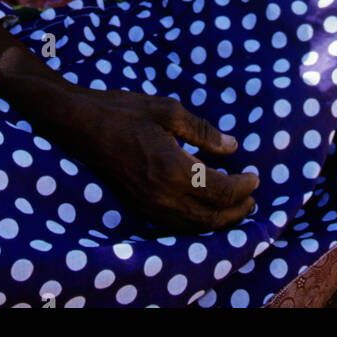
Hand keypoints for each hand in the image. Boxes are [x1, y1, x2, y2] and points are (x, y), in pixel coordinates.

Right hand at [71, 90, 258, 232]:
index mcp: (174, 169)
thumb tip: (232, 147)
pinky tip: (204, 209)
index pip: (220, 190)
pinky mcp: (138, 208)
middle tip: (253, 199)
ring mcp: (149, 206)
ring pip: (193, 226)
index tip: (255, 176)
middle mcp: (163, 195)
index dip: (243, 186)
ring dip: (219, 221)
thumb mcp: (168, 110)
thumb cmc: (125, 111)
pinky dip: (196, 222)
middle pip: (211, 217)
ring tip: (236, 207)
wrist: (81, 125)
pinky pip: (175, 225)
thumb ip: (203, 131)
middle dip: (237, 211)